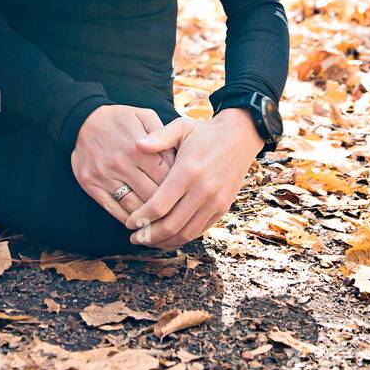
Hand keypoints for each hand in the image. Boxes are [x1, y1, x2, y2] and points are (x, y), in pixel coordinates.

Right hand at [71, 105, 176, 226]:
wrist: (82, 121)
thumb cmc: (120, 119)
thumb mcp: (144, 116)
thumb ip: (163, 135)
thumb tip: (178, 159)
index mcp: (139, 148)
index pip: (165, 177)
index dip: (178, 189)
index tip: (186, 196)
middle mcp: (122, 164)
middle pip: (151, 195)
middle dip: (167, 207)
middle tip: (179, 215)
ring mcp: (105, 176)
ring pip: (133, 206)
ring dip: (148, 218)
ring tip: (162, 224)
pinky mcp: (91, 185)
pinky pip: (113, 208)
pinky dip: (127, 219)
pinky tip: (139, 223)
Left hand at [125, 109, 264, 250]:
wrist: (240, 137)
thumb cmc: (205, 132)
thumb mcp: (181, 127)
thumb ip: (158, 137)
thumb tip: (137, 144)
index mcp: (188, 171)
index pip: (159, 205)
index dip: (141, 218)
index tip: (129, 223)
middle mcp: (202, 190)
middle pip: (171, 225)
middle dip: (149, 236)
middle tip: (134, 238)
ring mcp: (215, 201)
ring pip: (186, 233)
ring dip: (165, 241)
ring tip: (149, 242)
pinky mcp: (222, 208)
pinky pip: (200, 230)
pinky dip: (182, 238)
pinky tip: (169, 237)